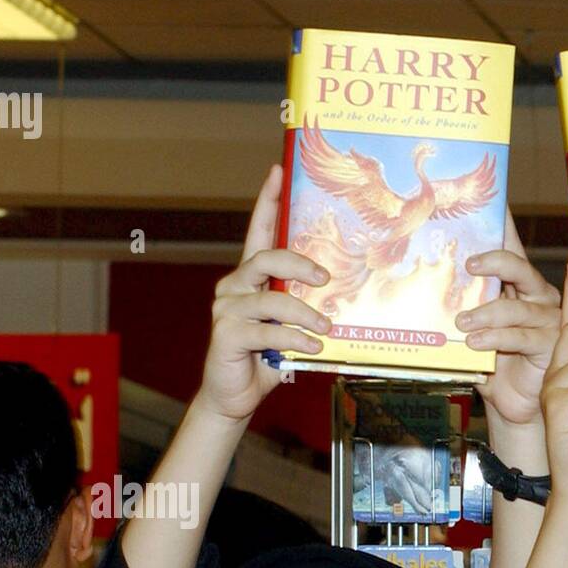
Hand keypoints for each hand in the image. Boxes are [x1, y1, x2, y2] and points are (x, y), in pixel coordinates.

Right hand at [195, 165, 332, 424]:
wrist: (235, 396)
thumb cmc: (266, 359)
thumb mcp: (290, 328)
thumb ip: (303, 308)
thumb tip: (342, 300)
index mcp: (250, 278)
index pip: (257, 232)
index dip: (267, 202)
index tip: (278, 171)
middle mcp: (234, 286)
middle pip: (267, 259)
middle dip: (300, 264)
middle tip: (326, 278)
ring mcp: (226, 308)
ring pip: (271, 299)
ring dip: (304, 312)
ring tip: (326, 326)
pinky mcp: (225, 333)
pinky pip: (266, 330)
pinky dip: (294, 337)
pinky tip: (311, 346)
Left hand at [457, 210, 561, 427]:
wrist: (511, 404)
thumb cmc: (490, 364)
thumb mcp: (472, 333)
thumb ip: (460, 310)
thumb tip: (421, 289)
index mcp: (516, 285)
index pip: (509, 247)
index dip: (502, 223)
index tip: (491, 200)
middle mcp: (537, 295)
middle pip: (519, 267)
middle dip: (495, 261)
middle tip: (469, 265)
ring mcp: (548, 318)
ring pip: (517, 306)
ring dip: (487, 313)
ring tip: (463, 324)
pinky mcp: (551, 344)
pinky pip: (523, 336)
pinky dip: (498, 338)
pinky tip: (477, 344)